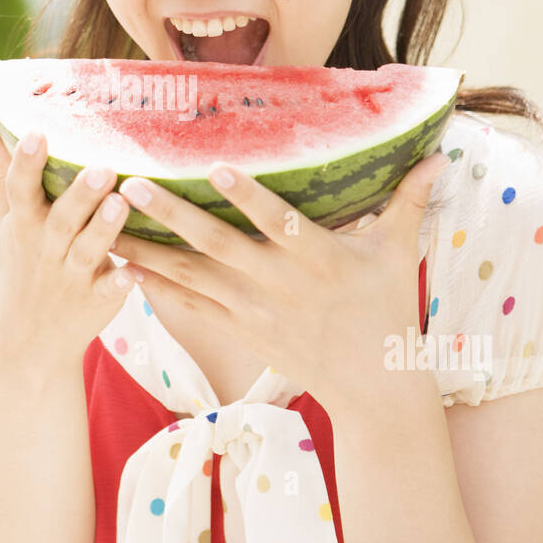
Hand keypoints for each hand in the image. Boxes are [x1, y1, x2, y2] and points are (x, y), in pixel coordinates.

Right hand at [0, 112, 136, 359]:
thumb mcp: (10, 217)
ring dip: (104, 228)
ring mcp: (70, 275)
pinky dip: (119, 284)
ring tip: (121, 202)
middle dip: (79, 193)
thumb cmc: (24, 261)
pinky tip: (135, 273)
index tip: (37, 131)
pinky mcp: (94, 300)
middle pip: (61, 217)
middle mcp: (46, 246)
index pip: (22, 187)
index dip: (27, 161)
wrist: (29, 338)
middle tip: (101, 166)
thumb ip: (7, 168)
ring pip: (87, 249)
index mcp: (25, 222)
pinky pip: (107, 291)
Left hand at [108, 153, 450, 417]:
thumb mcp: (399, 254)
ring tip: (104, 225)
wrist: (374, 387)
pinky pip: (190, 307)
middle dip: (172, 216)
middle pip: (217, 246)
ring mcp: (254, 311)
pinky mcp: (240, 330)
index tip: (215, 167)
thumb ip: (408, 201)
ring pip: (191, 277)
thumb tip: (439, 155)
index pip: (279, 222)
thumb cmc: (388, 311)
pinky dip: (156, 288)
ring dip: (147, 250)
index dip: (248, 197)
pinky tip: (121, 267)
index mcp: (318, 258)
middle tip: (131, 184)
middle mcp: (278, 285)